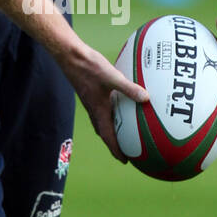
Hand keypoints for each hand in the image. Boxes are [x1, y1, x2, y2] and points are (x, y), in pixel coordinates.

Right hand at [60, 45, 148, 161]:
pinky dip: (111, 116)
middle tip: (126, 153)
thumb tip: (146, 98)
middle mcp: (94, 109)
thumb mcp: (112, 76)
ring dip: (112, 132)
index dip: (116, 150)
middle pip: (104, 133)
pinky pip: (102, 111)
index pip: (107, 136)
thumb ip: (128, 88)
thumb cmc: (89, 66)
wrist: (70, 56)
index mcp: (98, 110)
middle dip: (115, 144)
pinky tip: (118, 108)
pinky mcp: (91, 93)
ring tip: (123, 136)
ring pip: (102, 122)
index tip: (125, 161)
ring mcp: (91, 102)